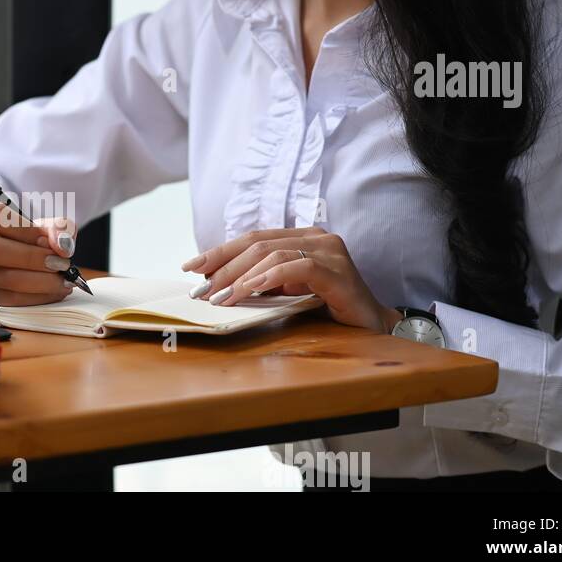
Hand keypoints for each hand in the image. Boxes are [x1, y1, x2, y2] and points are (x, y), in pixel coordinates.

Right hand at [0, 202, 77, 310]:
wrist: (3, 260)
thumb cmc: (21, 240)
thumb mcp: (39, 226)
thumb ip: (57, 228)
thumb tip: (62, 245)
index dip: (27, 231)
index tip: (51, 242)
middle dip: (33, 259)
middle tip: (60, 264)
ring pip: (1, 280)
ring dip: (39, 283)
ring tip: (62, 281)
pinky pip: (7, 302)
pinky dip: (35, 299)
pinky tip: (52, 293)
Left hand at [181, 227, 400, 332]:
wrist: (370, 324)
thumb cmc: (327, 308)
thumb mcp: (287, 290)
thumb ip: (261, 281)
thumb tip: (217, 283)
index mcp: (301, 237)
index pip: (252, 239)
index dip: (219, 251)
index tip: (191, 267)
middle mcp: (316, 236)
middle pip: (257, 244)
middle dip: (223, 267)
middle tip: (201, 289)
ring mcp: (329, 250)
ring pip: (272, 254)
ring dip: (241, 277)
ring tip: (220, 297)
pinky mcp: (338, 270)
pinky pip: (298, 267)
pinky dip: (270, 278)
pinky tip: (250, 290)